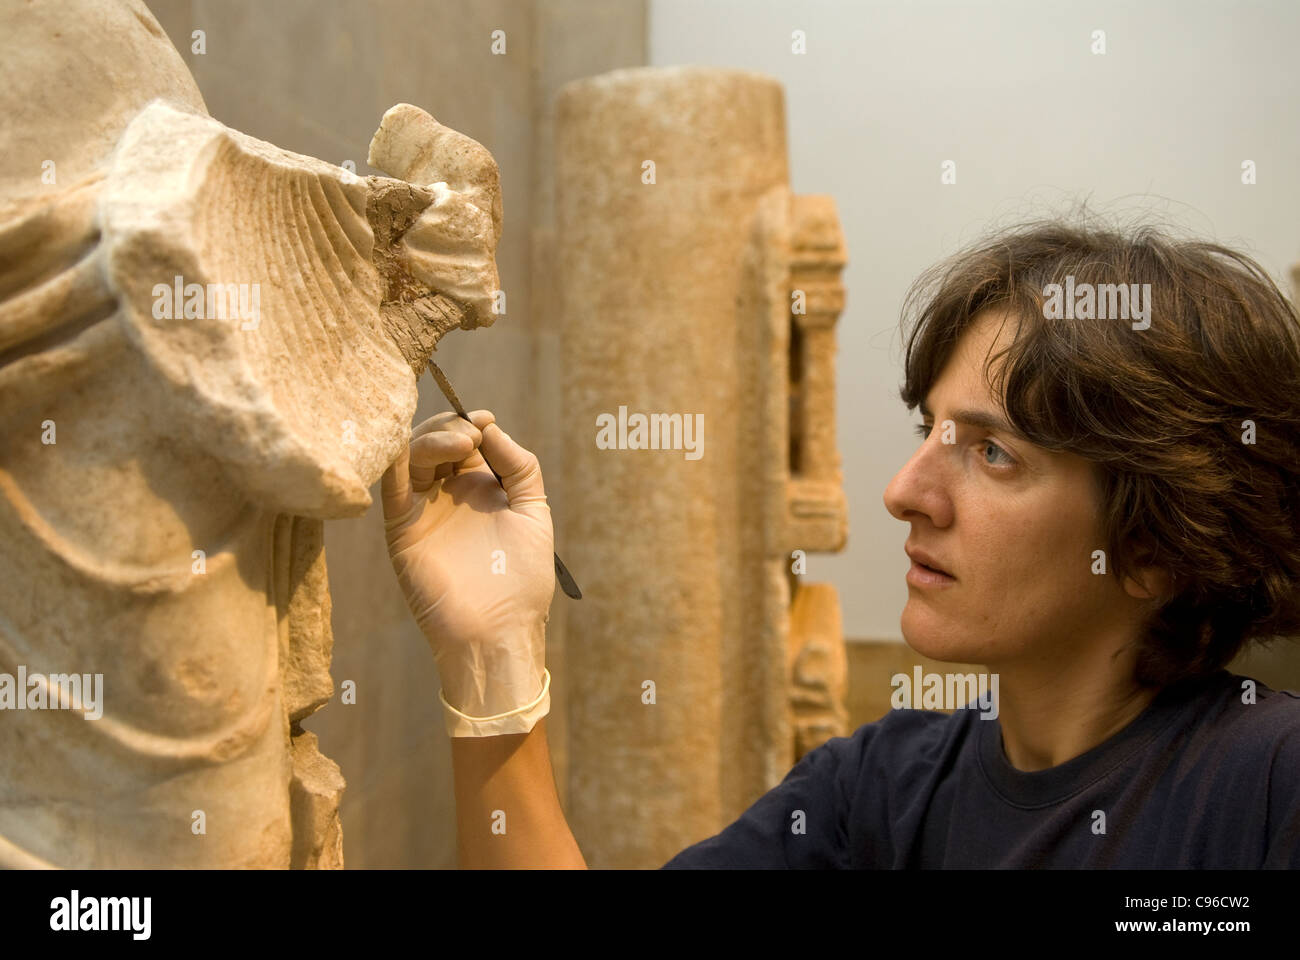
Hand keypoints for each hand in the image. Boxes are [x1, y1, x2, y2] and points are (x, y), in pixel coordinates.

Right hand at [381, 409, 554, 733]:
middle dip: (450, 426)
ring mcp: (424, 509)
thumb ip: (519, 466)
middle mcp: (450, 494)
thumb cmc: (523, 581)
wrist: (497, 631)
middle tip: (470, 433)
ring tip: (460, 442)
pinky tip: (413, 447)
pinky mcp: (401, 528)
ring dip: (432, 439)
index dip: (472, 422)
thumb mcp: (534, 512)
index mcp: (482, 488)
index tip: (485, 421)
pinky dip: (395, 459)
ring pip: (412, 456)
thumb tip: (489, 426)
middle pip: (436, 441)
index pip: (466, 439)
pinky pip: (391, 486)